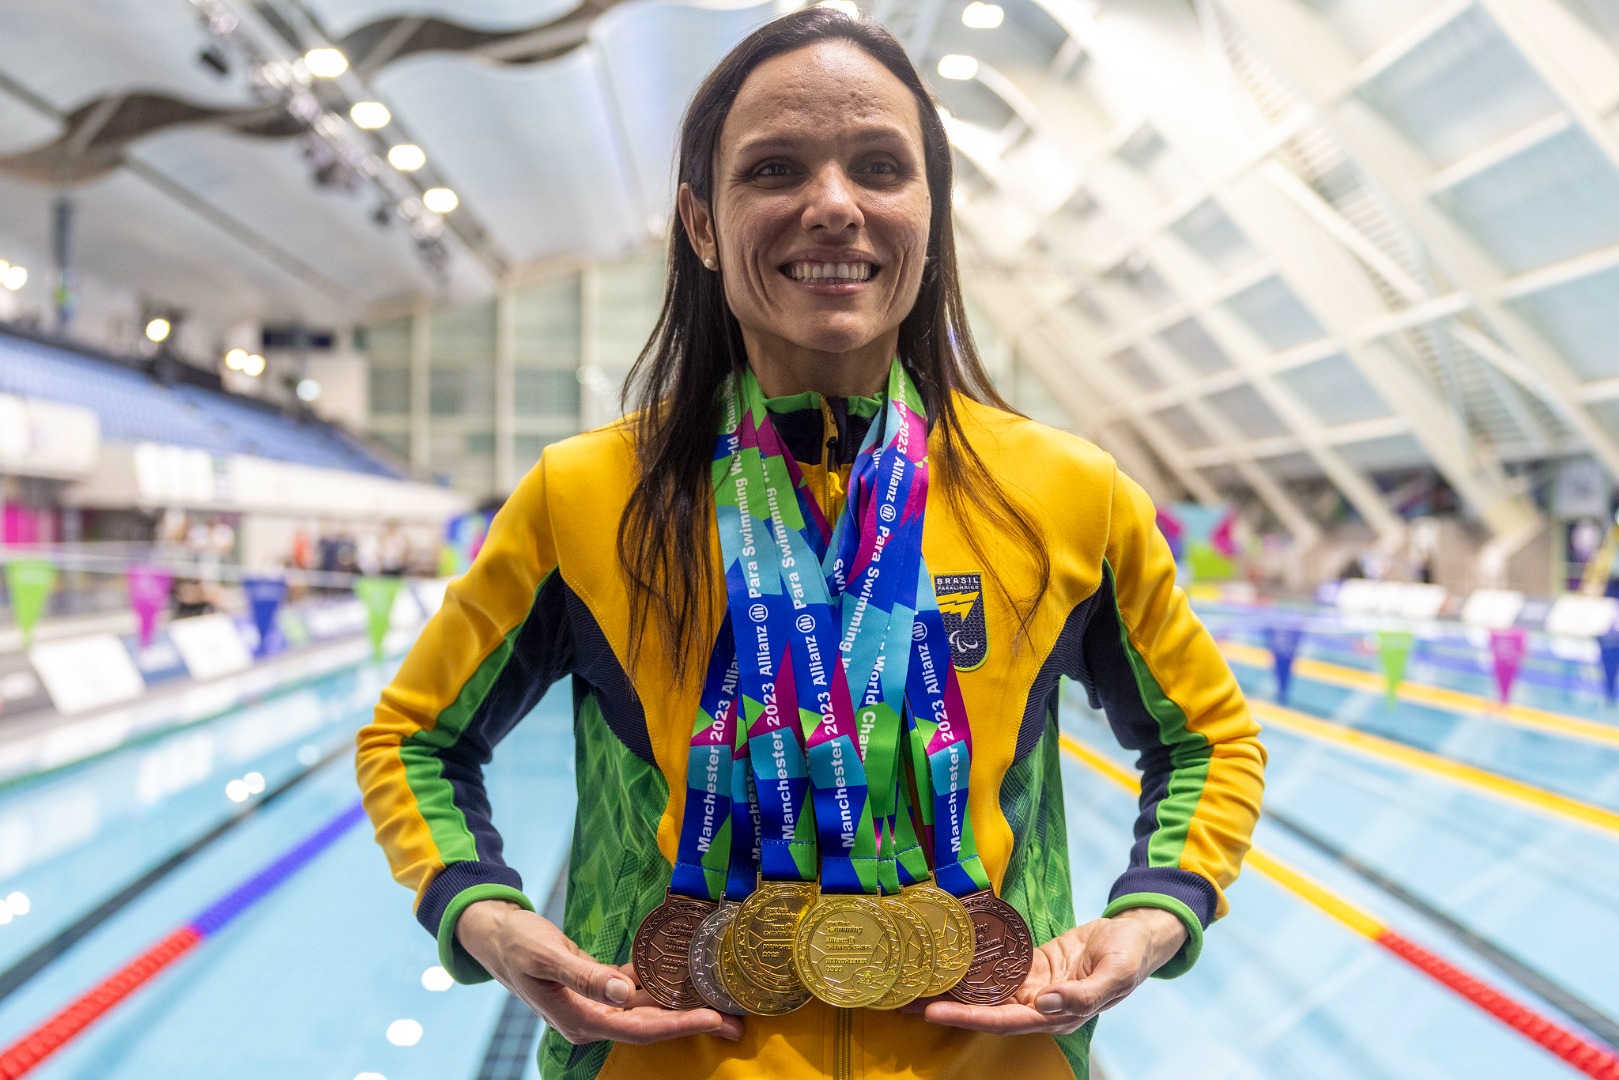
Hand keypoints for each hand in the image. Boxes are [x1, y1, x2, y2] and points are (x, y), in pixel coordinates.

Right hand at [456, 899, 743, 1044]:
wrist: (494, 934)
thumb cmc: (516, 944)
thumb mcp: (548, 957)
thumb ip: (587, 976)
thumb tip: (625, 992)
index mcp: (582, 1020)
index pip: (642, 1029)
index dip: (681, 1025)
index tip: (715, 1020)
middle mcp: (593, 1018)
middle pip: (652, 1025)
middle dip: (693, 1022)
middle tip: (736, 1020)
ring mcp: (596, 1004)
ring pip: (648, 1008)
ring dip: (682, 1004)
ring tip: (720, 999)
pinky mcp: (598, 986)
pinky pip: (636, 990)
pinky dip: (660, 983)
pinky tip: (685, 973)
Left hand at [910, 907, 1187, 1034]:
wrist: (1138, 934)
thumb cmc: (1130, 955)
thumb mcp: (1115, 973)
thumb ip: (1082, 994)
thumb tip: (1044, 1003)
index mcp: (1057, 1014)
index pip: (1003, 1021)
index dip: (968, 1018)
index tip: (934, 1011)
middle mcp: (1038, 1005)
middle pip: (984, 1011)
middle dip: (946, 1008)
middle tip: (905, 1000)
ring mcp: (1033, 986)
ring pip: (986, 992)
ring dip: (953, 989)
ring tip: (915, 981)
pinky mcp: (1032, 966)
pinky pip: (997, 968)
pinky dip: (972, 966)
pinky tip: (946, 960)